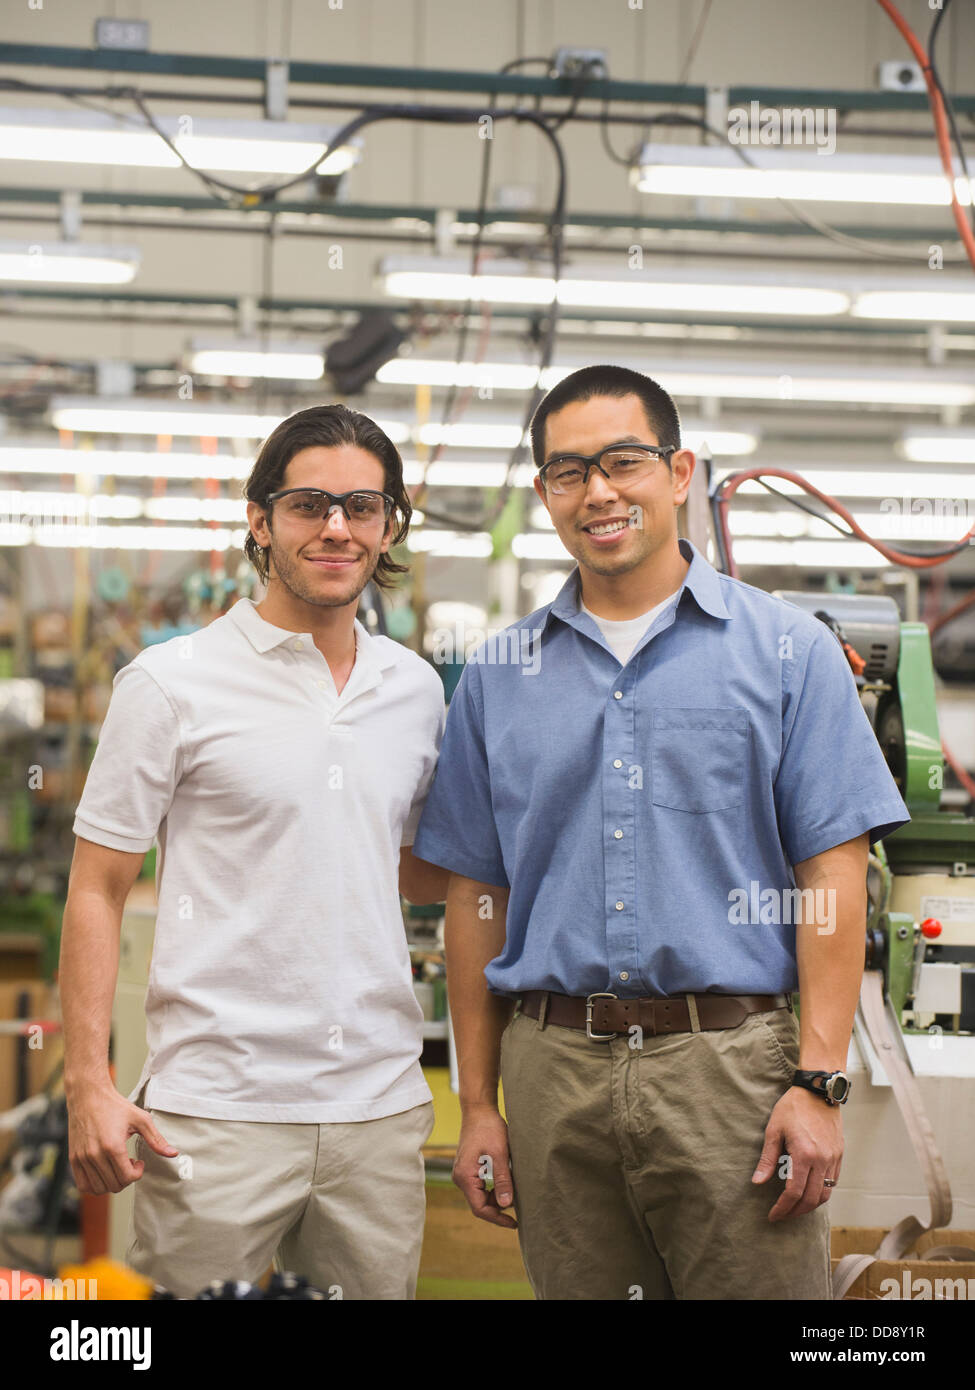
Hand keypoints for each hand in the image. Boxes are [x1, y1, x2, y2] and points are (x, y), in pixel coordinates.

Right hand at [67, 1084, 178, 1194]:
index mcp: (112, 1146)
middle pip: (114, 1185)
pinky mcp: (73, 1159)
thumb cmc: (115, 1106)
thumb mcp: (141, 1119)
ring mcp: (82, 1158)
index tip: (139, 1161)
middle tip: (129, 1162)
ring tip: (116, 1166)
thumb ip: (156, 1139)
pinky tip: (104, 1171)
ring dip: (112, 1183)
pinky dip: (95, 1185)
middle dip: (126, 1178)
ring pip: (99, 1189)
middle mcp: (95, 1155)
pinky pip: (83, 1186)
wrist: (88, 1095)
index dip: (137, 1173)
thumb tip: (173, 1154)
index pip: (127, 1177)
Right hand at [453, 1103, 516, 1229]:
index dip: (497, 1219)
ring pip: (480, 1196)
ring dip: (496, 1198)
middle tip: (519, 1209)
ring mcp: (462, 1173)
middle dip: (498, 1209)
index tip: (514, 1223)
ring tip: (514, 1193)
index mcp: (465, 1177)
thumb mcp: (500, 1153)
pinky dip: (492, 1189)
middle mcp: (460, 1178)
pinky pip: (479, 1186)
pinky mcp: (468, 1168)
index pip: (480, 1208)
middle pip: (479, 1204)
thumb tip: (507, 1205)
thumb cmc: (489, 1128)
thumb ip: (502, 1179)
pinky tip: (506, 1183)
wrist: (478, 1110)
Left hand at [751, 1086, 842, 1221]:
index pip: (794, 1192)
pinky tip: (809, 1192)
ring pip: (825, 1194)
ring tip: (794, 1208)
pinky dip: (821, 1193)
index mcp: (804, 1155)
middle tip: (782, 1215)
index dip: (782, 1208)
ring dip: (810, 1205)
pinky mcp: (839, 1155)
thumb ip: (767, 1159)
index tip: (773, 1215)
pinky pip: (833, 1182)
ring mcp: (833, 1159)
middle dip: (795, 1212)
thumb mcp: (774, 1130)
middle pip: (811, 1199)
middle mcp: (822, 1160)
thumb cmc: (792, 1108)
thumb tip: (757, 1182)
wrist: (818, 1091)